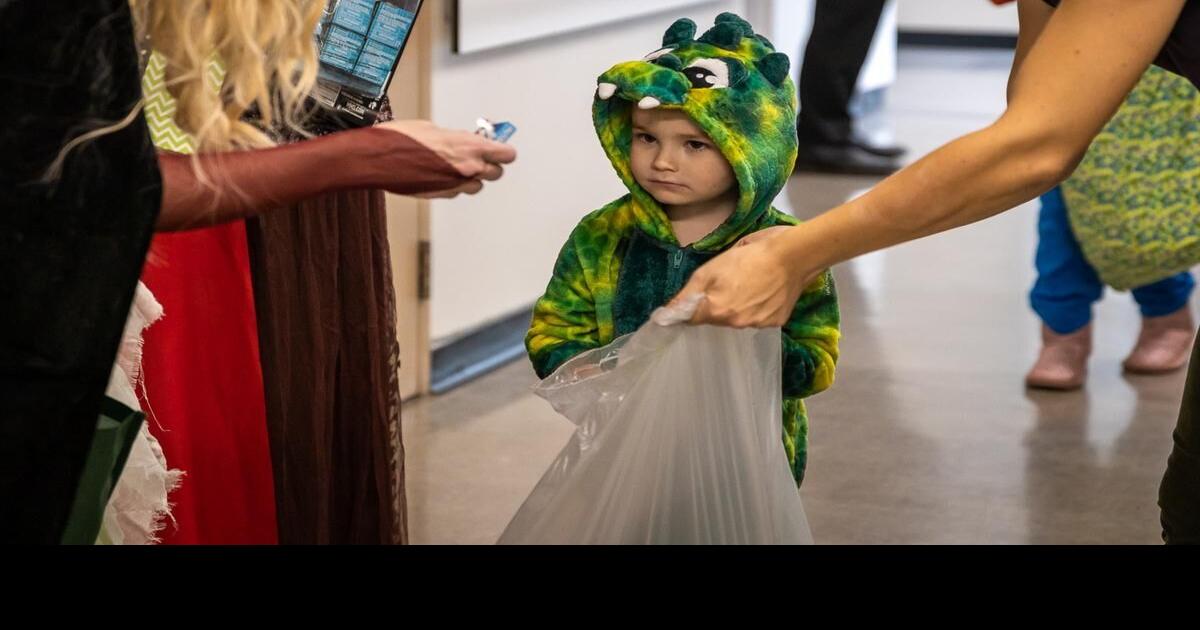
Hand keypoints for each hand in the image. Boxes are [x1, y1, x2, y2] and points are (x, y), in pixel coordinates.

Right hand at [379, 119, 516, 197]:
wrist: (378, 158)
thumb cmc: (400, 139)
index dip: (504, 152)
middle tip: (480, 157)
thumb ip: (456, 138)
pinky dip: (454, 184)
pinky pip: (457, 191)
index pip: (506, 154)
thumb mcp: (433, 128)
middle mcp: (467, 168)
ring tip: (457, 166)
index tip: (502, 149)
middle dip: (490, 165)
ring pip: (477, 185)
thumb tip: (462, 141)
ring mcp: (455, 184)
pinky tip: (441, 174)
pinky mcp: (442, 195)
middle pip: (496, 173)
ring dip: (472, 177)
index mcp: (469, 147)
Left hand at [671, 226, 818, 327]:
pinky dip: (756, 308)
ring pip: (736, 319)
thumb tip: (668, 312)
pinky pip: (757, 319)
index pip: (691, 319)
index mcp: (716, 310)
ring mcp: (757, 325)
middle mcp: (735, 324)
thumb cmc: (750, 255)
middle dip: (714, 304)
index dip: (688, 309)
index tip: (692, 299)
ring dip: (736, 307)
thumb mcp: (712, 267)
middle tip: (726, 282)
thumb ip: (689, 292)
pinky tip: (763, 291)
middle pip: (714, 319)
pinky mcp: (775, 323)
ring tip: (748, 285)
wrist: (793, 255)